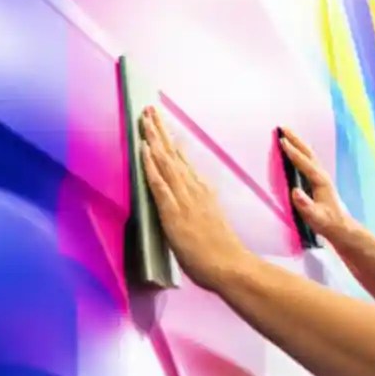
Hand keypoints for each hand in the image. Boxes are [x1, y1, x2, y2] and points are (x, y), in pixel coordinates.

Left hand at [139, 105, 253, 291]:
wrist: (230, 266)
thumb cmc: (221, 251)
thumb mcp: (211, 218)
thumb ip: (201, 204)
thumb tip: (192, 192)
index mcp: (203, 190)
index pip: (182, 160)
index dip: (170, 140)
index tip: (161, 123)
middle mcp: (194, 188)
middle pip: (172, 153)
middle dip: (160, 130)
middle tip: (149, 109)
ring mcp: (184, 199)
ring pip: (165, 161)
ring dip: (153, 138)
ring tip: (145, 119)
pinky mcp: (174, 212)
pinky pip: (160, 183)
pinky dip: (151, 164)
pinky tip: (144, 149)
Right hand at [279, 127, 359, 246]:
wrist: (340, 227)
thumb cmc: (327, 223)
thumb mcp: (316, 217)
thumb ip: (305, 205)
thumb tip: (295, 191)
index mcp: (320, 181)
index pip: (304, 162)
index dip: (293, 151)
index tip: (282, 140)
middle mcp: (321, 175)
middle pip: (308, 153)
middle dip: (296, 140)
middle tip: (283, 127)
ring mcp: (321, 176)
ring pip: (308, 155)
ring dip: (298, 143)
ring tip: (287, 133)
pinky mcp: (318, 180)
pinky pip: (308, 161)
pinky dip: (300, 151)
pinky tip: (297, 149)